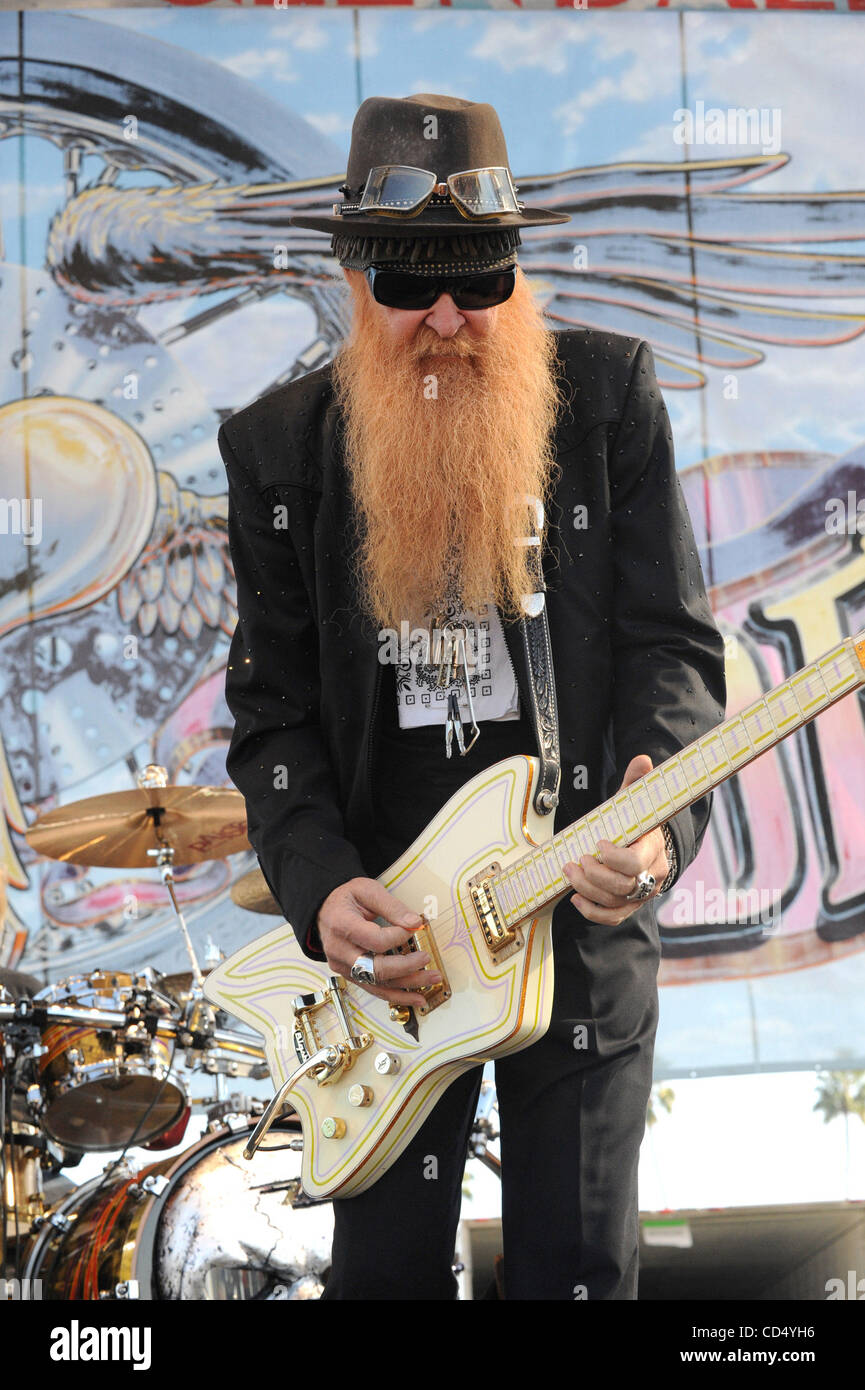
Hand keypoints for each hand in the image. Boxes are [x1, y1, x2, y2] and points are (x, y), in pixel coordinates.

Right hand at [316, 876, 439, 1006]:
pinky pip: (374, 988)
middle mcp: (339, 950)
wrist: (325, 909)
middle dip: (407, 967)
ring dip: (407, 987)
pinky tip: (414, 997)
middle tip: (427, 959)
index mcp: (341, 925)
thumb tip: (414, 922)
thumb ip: (391, 907)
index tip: (415, 927)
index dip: (399, 936)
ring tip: (430, 981)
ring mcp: (343, 966)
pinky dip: (396, 995)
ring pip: (377, 983)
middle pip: (376, 968)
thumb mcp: (368, 890)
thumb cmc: (346, 898)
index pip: (375, 940)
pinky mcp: (349, 974)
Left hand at [562, 755, 669, 924]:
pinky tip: (575, 897)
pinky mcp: (629, 907)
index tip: (598, 842)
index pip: (636, 862)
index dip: (614, 856)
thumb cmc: (636, 823)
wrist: (646, 846)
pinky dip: (591, 911)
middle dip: (594, 874)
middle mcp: (651, 876)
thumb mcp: (635, 801)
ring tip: (569, 871)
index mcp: (653, 849)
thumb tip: (642, 759)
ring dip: (587, 889)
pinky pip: (612, 917)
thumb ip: (637, 782)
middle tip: (577, 860)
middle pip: (624, 885)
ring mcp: (640, 894)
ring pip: (616, 903)